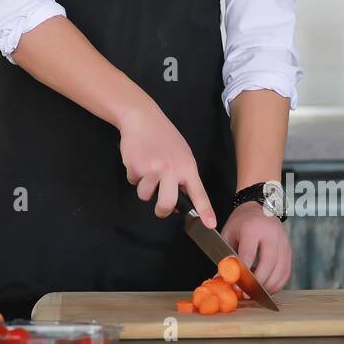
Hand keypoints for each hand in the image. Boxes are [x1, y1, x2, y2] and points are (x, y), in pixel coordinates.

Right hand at [117, 102, 216, 227]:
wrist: (142, 118)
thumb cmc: (164, 137)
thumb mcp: (182, 154)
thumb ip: (182, 177)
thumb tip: (177, 204)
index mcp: (187, 166)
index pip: (199, 193)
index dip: (205, 211)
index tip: (210, 225)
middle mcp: (171, 169)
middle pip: (167, 204)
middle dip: (162, 211)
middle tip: (161, 208)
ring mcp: (152, 169)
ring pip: (145, 195)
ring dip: (144, 187)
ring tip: (146, 168)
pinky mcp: (135, 167)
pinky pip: (133, 182)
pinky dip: (134, 174)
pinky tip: (138, 159)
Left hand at [220, 202, 291, 296]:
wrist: (258, 207)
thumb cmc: (241, 222)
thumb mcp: (229, 233)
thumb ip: (226, 255)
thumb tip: (221, 278)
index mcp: (253, 227)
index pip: (249, 254)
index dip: (242, 272)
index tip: (235, 285)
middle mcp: (272, 233)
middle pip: (268, 264)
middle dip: (257, 282)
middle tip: (247, 294)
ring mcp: (283, 241)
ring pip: (280, 270)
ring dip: (269, 286)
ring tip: (256, 293)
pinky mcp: (289, 249)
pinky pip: (287, 270)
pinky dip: (278, 282)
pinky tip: (268, 287)